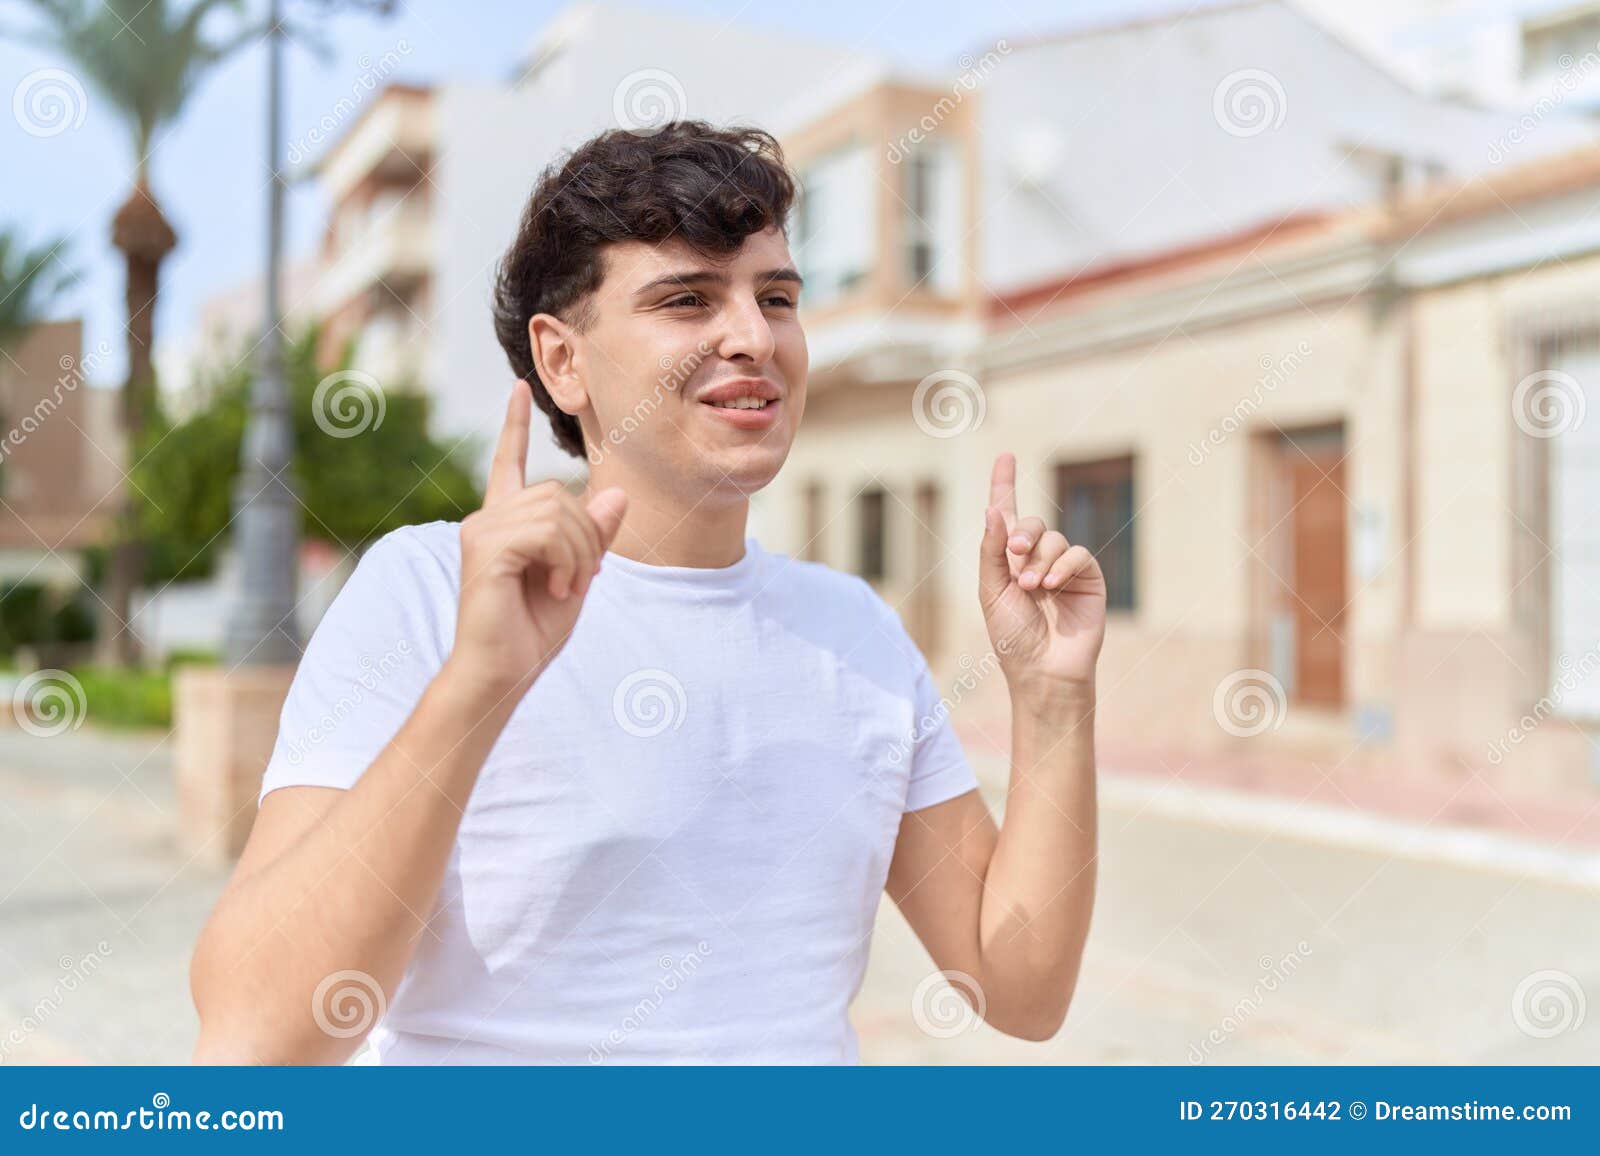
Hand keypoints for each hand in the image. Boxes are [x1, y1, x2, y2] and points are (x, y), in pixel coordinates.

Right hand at [451, 382, 626, 694]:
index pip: (509, 462)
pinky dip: (568, 561)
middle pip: (559, 492)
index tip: (517, 389)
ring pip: (558, 510)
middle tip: (584, 579)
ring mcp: (482, 529)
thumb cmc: (532, 631)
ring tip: (570, 587)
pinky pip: (548, 532)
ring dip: (581, 552)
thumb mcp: (578, 575)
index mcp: (506, 522)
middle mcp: (488, 518)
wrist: (503, 673)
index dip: (514, 425)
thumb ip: (594, 535)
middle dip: (588, 535)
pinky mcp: (485, 547)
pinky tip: (561, 589)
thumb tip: (616, 492)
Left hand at [978, 452, 1106, 700]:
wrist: (1042, 669)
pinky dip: (1062, 566)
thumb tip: (993, 509)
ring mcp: (1063, 568)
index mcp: (1008, 560)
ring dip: (1039, 560)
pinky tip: (1052, 586)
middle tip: (1016, 553)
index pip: (1007, 514)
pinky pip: (1077, 554)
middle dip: (1022, 532)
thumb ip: (992, 550)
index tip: (1005, 456)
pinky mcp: (1088, 579)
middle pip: (1031, 522)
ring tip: (1033, 588)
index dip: (1005, 484)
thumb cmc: (1012, 636)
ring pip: (1053, 538)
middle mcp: (1035, 559)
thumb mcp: (992, 590)